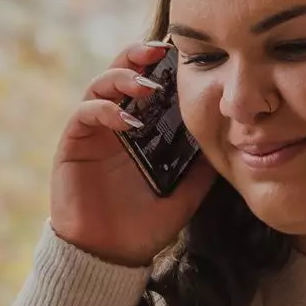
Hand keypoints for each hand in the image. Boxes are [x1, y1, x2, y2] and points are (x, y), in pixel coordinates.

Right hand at [51, 44, 215, 267]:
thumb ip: (203, 162)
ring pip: (100, 84)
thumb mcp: (187, 190)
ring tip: (146, 87)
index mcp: (142, 126)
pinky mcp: (73, 143)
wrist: (111, 254)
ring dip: (122, 78)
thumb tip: (233, 136)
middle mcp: (116, 121)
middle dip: (139, 55)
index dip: (162, 64)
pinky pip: (84, 113)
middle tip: (161, 51)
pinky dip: (104, 109)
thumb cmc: (146, 222)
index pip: (149, 81)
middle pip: (121, 71)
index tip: (184, 52)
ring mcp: (93, 130)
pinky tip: (126, 121)